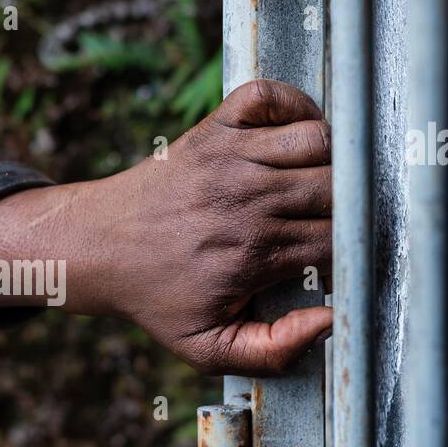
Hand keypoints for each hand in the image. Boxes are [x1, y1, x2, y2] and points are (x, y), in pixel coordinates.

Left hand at [0, 79, 331, 375]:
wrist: (96, 247)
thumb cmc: (156, 297)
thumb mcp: (206, 347)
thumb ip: (272, 350)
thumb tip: (330, 320)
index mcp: (251, 254)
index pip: (337, 241)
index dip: (350, 251)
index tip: (338, 259)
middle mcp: (244, 200)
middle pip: (337, 187)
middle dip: (350, 206)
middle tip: (335, 221)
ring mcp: (228, 158)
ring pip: (318, 139)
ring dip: (332, 158)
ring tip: (319, 184)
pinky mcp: (212, 130)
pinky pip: (270, 96)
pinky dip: (294, 104)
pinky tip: (295, 137)